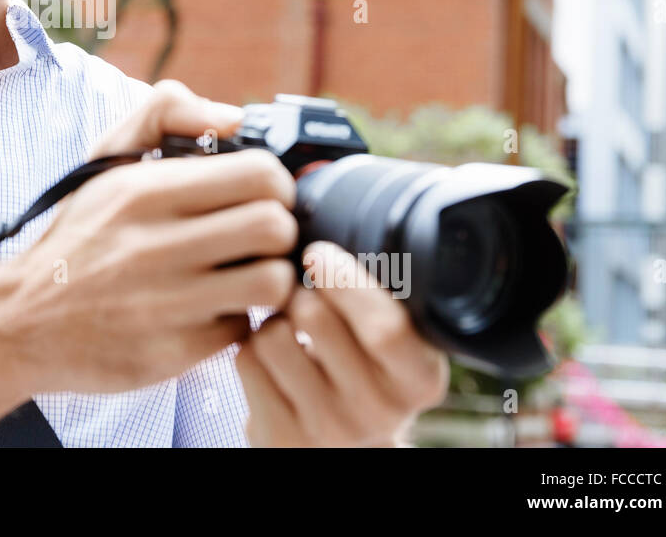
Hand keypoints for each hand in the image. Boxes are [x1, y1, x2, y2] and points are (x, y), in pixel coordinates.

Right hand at [0, 80, 299, 393]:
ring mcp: (165, 303)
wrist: (19, 321)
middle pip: (276, 227)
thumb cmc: (78, 235)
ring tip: (243, 273)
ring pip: (272, 282)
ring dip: (268, 278)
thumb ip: (164, 112)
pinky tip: (212, 309)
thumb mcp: (105, 160)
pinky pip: (242, 330)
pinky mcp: (172, 352)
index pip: (259, 174)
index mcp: (145, 191)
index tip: (260, 195)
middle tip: (258, 238)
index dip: (273, 183)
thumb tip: (235, 117)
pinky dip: (236, 320)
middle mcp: (155, 245)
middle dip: (279, 230)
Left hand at [235, 241, 449, 446]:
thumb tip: (330, 224)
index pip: (383, 326)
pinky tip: (273, 358)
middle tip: (303, 295)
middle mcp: (379, 412)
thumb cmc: (365, 365)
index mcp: (419, 378)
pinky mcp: (281, 437)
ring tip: (291, 332)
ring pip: (272, 335)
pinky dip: (250, 347)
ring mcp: (328, 430)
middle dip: (299, 291)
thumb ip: (380, 294)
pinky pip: (246, 361)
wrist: (342, 441)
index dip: (345, 280)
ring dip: (273, 321)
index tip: (318, 252)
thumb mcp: (394, 335)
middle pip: (313, 316)